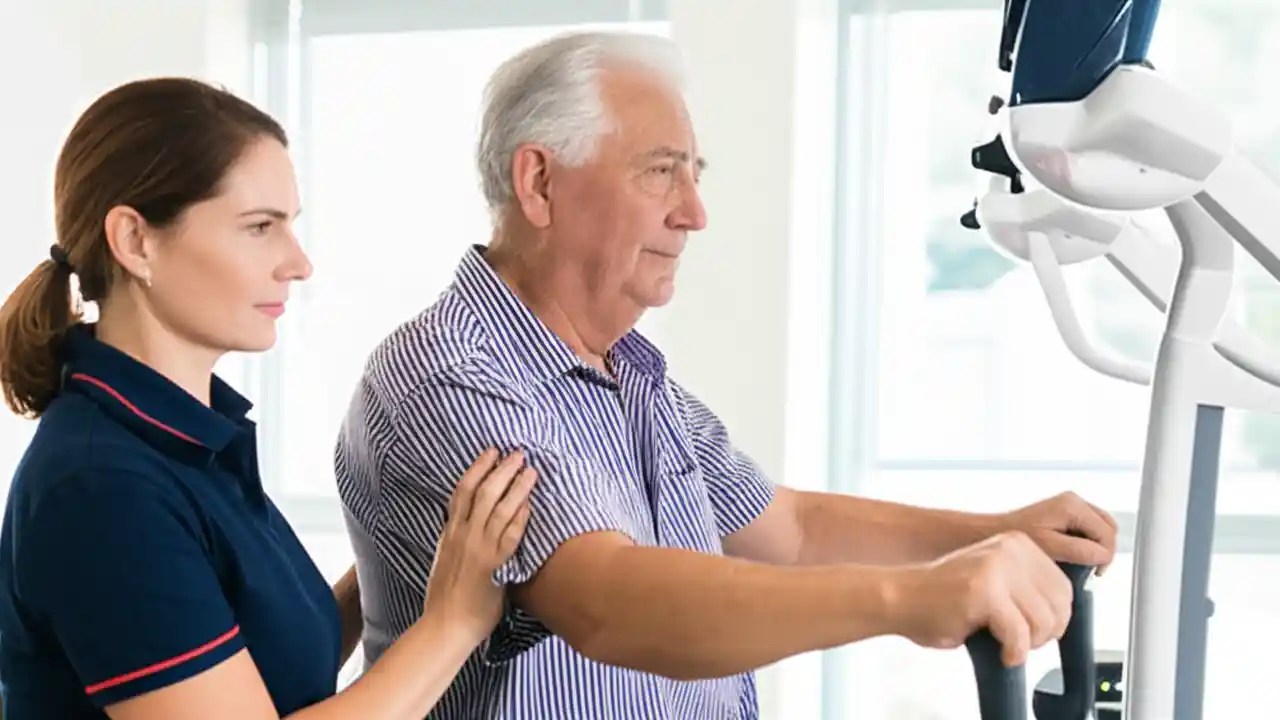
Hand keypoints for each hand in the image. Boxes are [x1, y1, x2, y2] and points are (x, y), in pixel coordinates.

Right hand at [423, 448, 535, 642]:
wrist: (444, 626)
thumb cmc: (445, 599)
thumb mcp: (444, 560)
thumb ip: (456, 540)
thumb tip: (468, 528)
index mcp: (449, 533)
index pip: (462, 492)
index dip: (478, 469)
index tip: (491, 453)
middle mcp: (462, 536)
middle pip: (482, 492)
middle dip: (500, 469)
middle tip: (516, 453)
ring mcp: (477, 549)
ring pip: (497, 508)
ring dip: (515, 486)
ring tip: (530, 470)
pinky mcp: (492, 566)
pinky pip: (509, 536)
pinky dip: (520, 518)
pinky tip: (530, 505)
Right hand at [891, 531, 1071, 666]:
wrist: (900, 598)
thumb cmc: (943, 599)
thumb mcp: (995, 581)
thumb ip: (1025, 588)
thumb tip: (1059, 616)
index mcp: (1017, 544)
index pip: (1063, 588)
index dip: (1055, 619)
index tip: (1034, 631)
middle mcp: (1010, 549)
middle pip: (1058, 606)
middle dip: (1045, 634)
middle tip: (1021, 643)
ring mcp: (996, 568)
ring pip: (1042, 621)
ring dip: (1028, 645)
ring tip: (1007, 647)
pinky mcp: (983, 592)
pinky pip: (1019, 635)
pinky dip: (1014, 653)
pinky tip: (1002, 654)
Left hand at [1000, 491, 1117, 573]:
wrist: (996, 530)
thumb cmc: (1018, 537)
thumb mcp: (1050, 547)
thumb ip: (1079, 550)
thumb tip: (1104, 555)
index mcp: (1073, 506)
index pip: (1107, 532)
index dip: (1105, 555)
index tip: (1094, 572)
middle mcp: (1075, 500)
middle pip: (1108, 527)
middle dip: (1104, 549)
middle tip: (1091, 569)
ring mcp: (1071, 504)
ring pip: (1101, 527)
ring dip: (1097, 546)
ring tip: (1083, 562)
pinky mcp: (1066, 511)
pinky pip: (1089, 527)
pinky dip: (1088, 541)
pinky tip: (1075, 553)